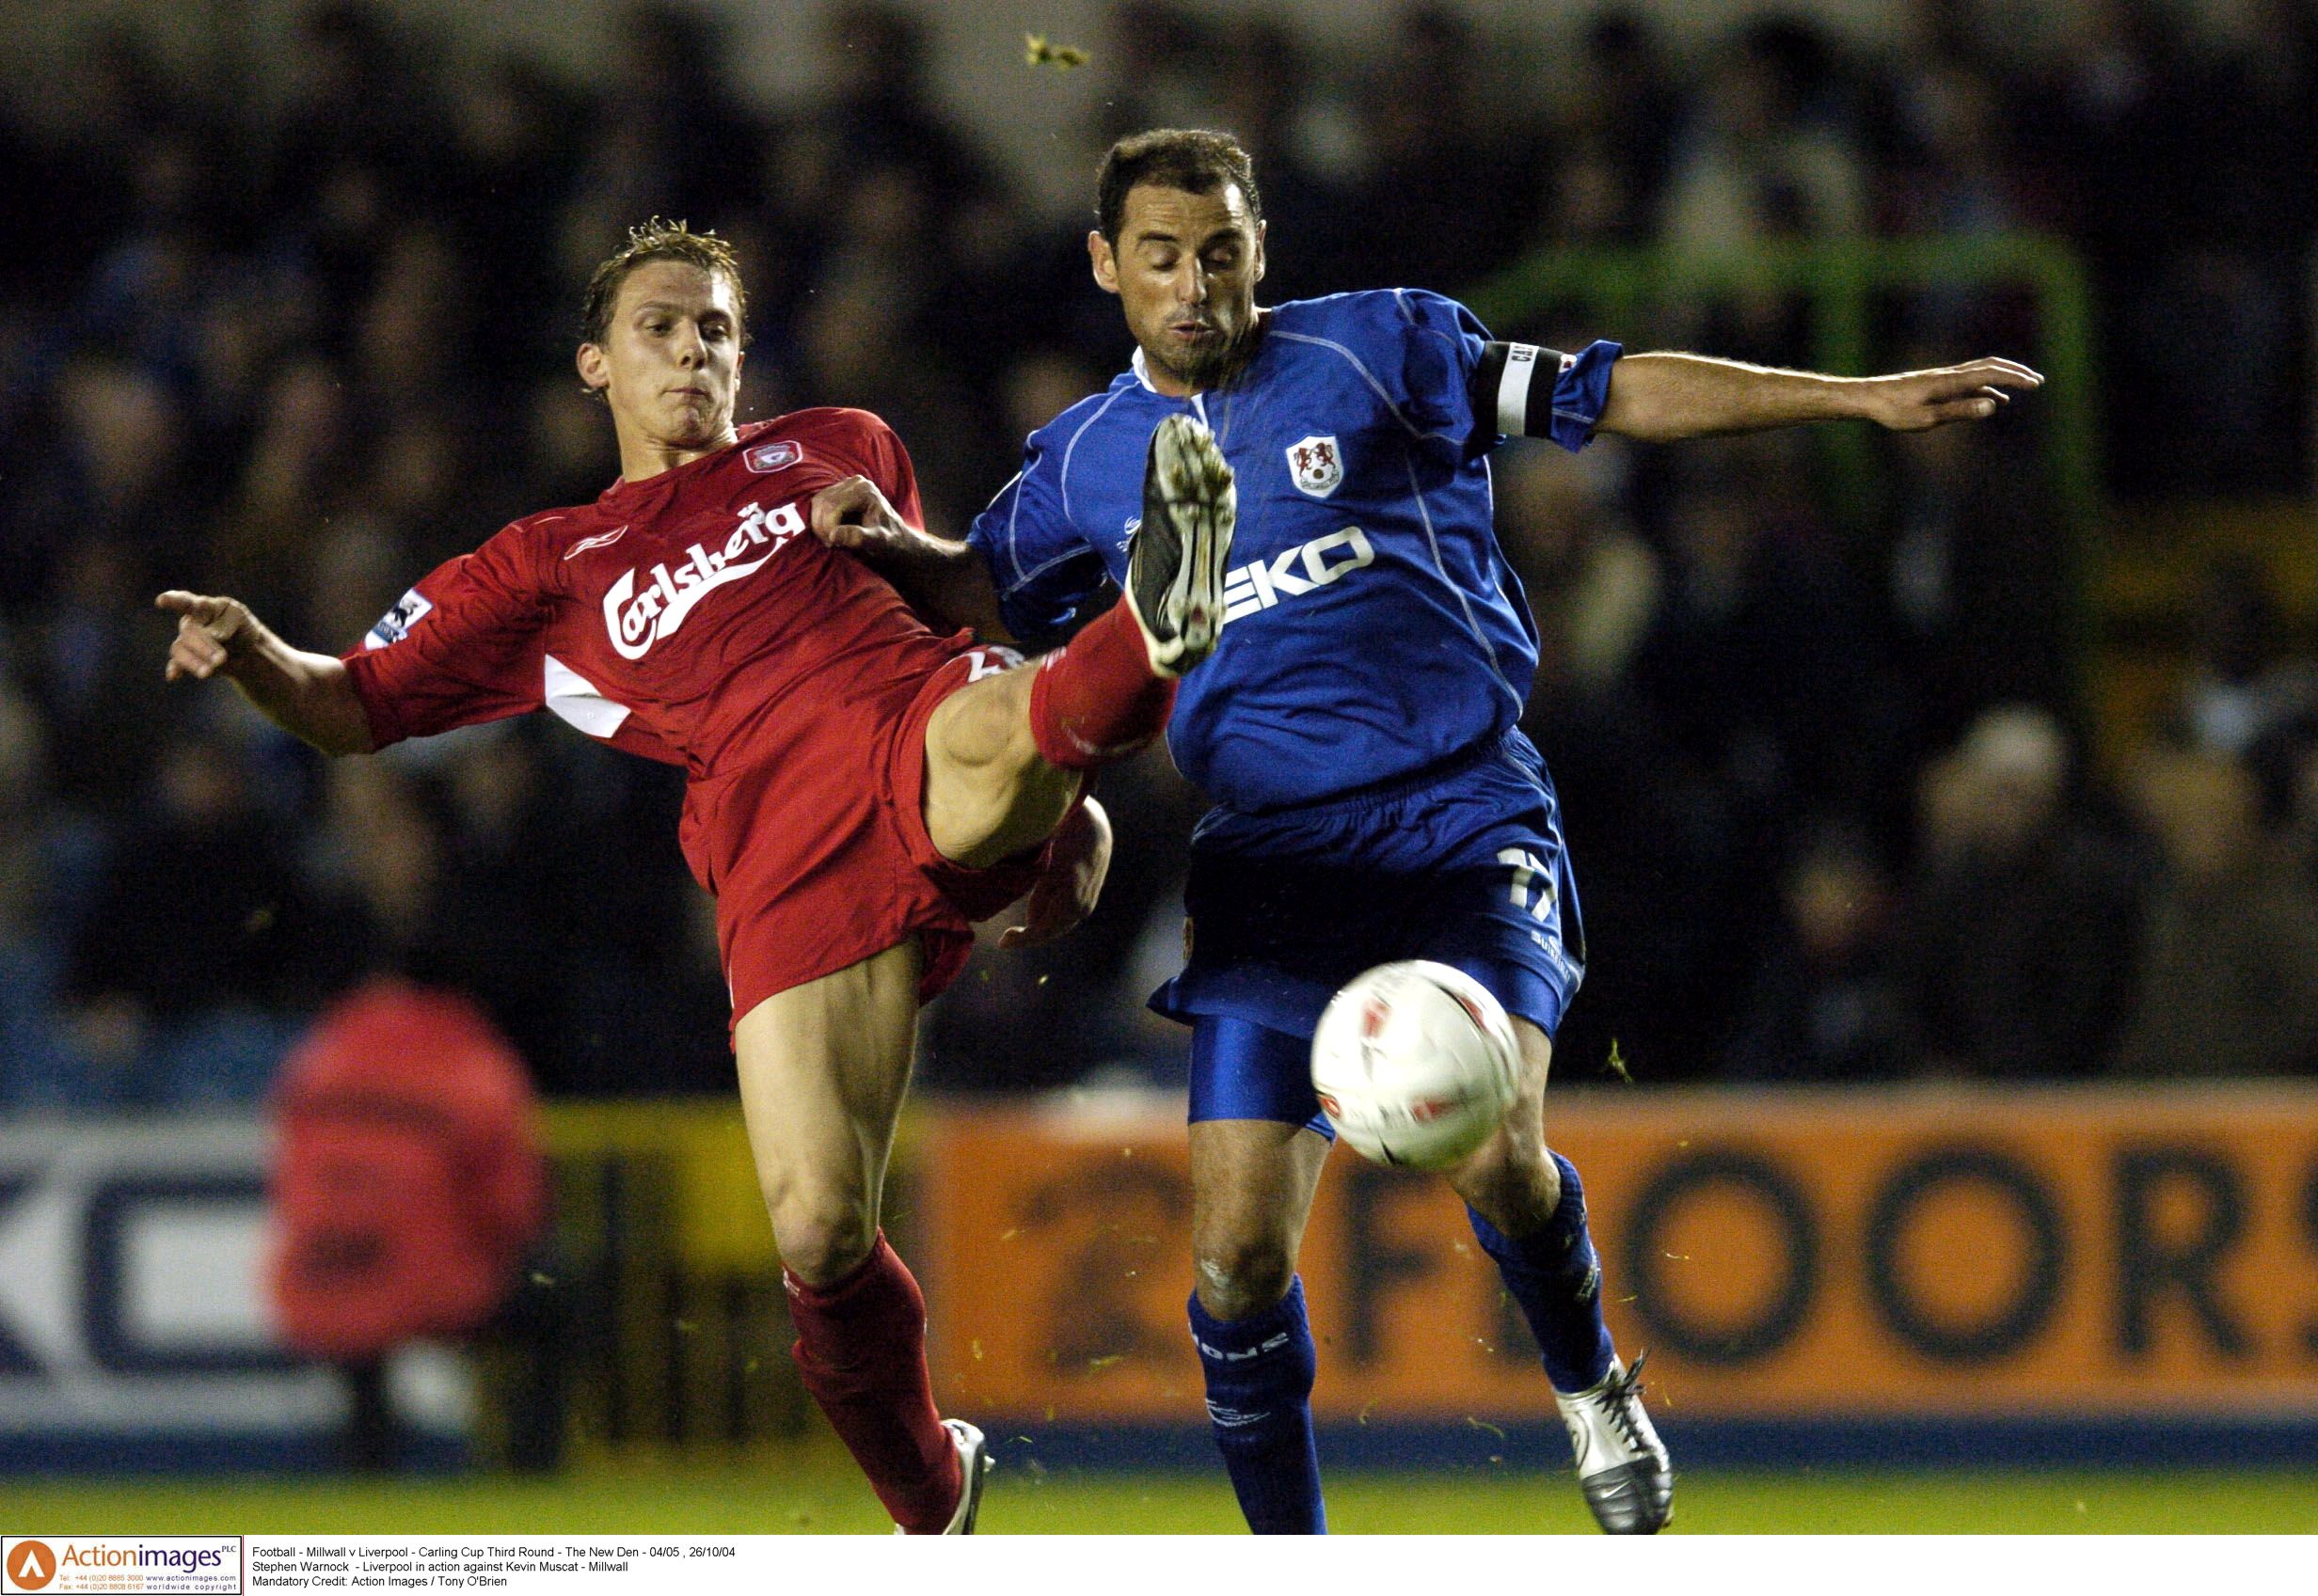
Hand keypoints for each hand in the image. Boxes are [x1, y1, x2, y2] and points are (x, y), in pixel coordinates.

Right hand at [157, 590, 262, 681]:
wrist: (245, 650)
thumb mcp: (240, 618)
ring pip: (180, 649)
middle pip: (189, 632)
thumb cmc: (240, 626)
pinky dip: (175, 669)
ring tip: (209, 672)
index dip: (173, 600)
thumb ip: (225, 624)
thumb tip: (212, 635)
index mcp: (202, 606)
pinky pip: (176, 663)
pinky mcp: (186, 658)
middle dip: (204, 646)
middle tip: (222, 658)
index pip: (186, 602)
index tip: (161, 600)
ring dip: (194, 661)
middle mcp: (190, 622)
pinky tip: (174, 676)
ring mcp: (185, 640)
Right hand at [810, 475, 917, 552]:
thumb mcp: (878, 542)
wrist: (895, 539)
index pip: (834, 506)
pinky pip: (818, 503)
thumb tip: (834, 535)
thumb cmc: (889, 542)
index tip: (834, 544)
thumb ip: (859, 538)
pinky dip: (819, 520)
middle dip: (822, 526)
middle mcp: (855, 482)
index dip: (828, 527)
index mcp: (865, 490)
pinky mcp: (838, 491)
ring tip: (832, 540)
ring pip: (818, 502)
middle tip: (831, 544)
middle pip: (823, 502)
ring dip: (819, 524)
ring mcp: (846, 484)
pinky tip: (831, 533)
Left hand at [999, 797, 1111, 949]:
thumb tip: (1032, 922)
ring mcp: (1087, 905)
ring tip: (1016, 929)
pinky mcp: (1088, 900)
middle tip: (1006, 939)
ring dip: (1039, 927)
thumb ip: (1037, 896)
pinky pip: (1064, 916)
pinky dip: (1049, 918)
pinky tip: (1036, 914)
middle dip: (1028, 936)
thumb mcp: (1042, 866)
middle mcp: (1082, 908)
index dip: (1021, 940)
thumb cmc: (1062, 839)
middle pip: (1050, 932)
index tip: (1002, 944)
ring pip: (1058, 925)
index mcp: (1069, 901)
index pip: (1041, 931)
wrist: (1093, 827)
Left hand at [1859, 357, 2042, 430]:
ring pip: (1980, 371)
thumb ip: (1960, 412)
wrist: (1868, 398)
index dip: (2015, 378)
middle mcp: (1949, 374)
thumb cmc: (1894, 411)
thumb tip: (1993, 406)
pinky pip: (1968, 381)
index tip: (2035, 383)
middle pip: (1990, 366)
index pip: (1991, 374)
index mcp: (1950, 382)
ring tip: (2023, 387)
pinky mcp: (1936, 383)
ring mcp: (1943, 377)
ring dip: (2003, 377)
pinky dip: (1986, 387)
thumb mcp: (1927, 418)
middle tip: (2037, 380)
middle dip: (2015, 372)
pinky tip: (1991, 401)